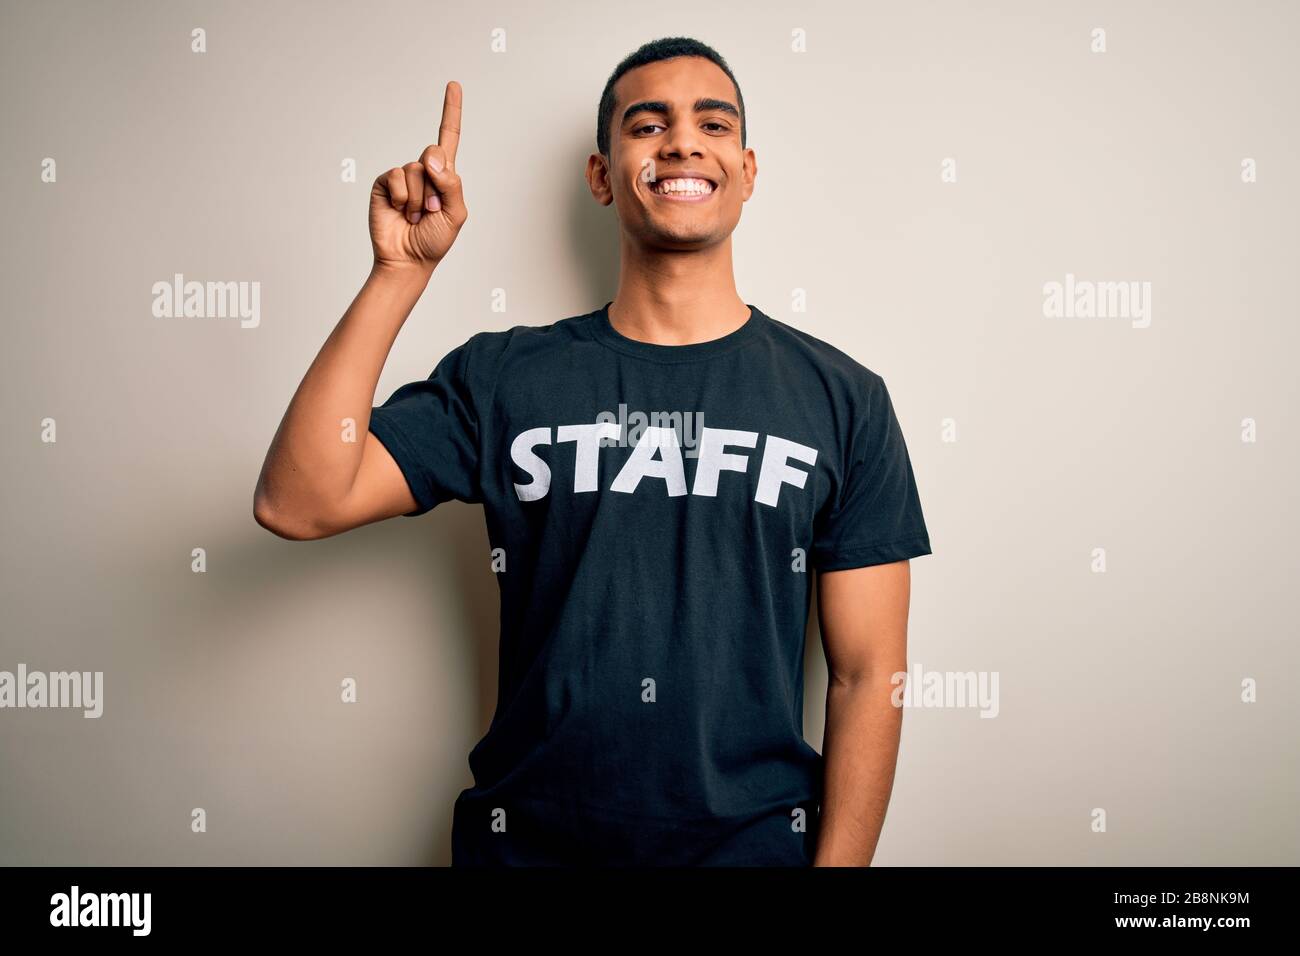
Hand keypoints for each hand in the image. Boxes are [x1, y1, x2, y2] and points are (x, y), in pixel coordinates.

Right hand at [369, 81, 466, 273]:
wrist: (407, 260)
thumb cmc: (434, 240)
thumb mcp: (455, 214)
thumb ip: (451, 184)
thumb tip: (432, 157)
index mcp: (445, 176)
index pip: (449, 138)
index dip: (450, 111)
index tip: (453, 85)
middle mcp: (424, 171)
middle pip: (432, 153)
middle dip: (435, 184)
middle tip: (430, 210)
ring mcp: (403, 177)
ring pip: (415, 170)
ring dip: (417, 198)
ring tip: (415, 216)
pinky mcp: (385, 184)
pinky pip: (396, 177)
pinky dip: (401, 197)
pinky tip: (400, 212)